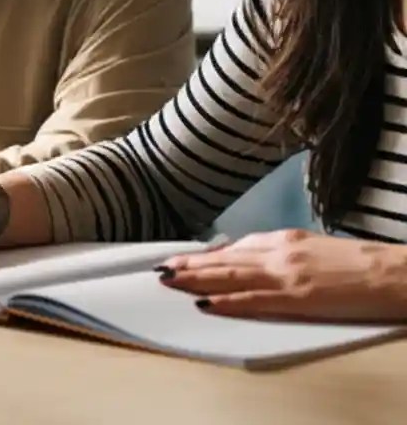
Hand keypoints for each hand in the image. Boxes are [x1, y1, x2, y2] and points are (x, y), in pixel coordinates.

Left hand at [159, 230, 406, 321]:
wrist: (395, 273)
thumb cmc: (360, 263)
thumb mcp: (315, 248)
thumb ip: (283, 252)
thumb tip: (251, 257)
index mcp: (285, 240)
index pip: (236, 247)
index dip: (206, 254)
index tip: (182, 258)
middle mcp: (279, 253)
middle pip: (225, 259)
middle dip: (191, 264)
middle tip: (161, 268)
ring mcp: (286, 274)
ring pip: (230, 276)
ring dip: (197, 278)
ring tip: (169, 280)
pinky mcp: (297, 297)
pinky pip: (254, 300)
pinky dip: (227, 301)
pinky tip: (205, 303)